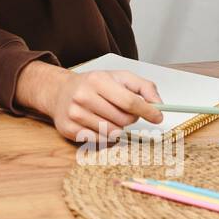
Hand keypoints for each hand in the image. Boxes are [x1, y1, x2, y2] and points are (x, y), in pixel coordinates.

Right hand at [16, 62, 161, 143]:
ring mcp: (74, 114)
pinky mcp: (69, 129)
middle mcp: (83, 96)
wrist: (59, 91)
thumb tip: (159, 104)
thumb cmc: (93, 85)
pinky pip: (99, 141)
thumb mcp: (119, 77)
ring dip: (117, 128)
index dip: (147, 111)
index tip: (158, 116)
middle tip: (125, 112)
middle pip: (122, 120)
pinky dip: (104, 135)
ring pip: (112, 132)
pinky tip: (98, 124)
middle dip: (130, 118)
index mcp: (97, 80)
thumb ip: (143, 87)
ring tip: (109, 116)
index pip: (129, 101)